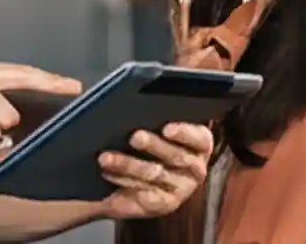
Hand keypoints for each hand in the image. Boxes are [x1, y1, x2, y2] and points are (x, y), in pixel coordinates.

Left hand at [96, 122, 212, 218]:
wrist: (133, 178)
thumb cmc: (149, 144)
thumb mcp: (154, 127)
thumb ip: (153, 117)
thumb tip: (135, 102)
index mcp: (199, 144)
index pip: (200, 138)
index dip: (185, 133)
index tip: (167, 128)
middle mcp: (195, 168)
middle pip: (176, 156)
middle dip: (153, 145)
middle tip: (134, 137)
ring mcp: (181, 189)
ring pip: (155, 174)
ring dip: (128, 164)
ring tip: (106, 157)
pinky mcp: (164, 204)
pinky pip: (147, 196)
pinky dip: (126, 184)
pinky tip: (110, 174)